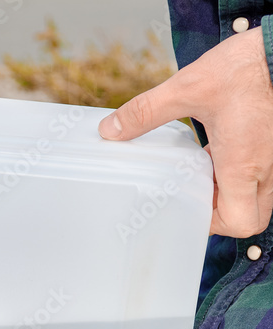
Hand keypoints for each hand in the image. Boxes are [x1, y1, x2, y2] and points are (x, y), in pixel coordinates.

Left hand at [99, 27, 272, 237]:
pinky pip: (262, 175)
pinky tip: (218, 155)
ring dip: (230, 194)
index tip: (189, 209)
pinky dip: (241, 175)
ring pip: (258, 197)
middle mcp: (267, 166)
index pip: (240, 222)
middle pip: (251, 217)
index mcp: (245, 163)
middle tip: (194, 194)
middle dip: (221, 213)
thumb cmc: (245, 66)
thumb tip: (109, 130)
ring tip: (200, 175)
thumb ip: (146, 112)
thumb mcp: (187, 88)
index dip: (214, 225)